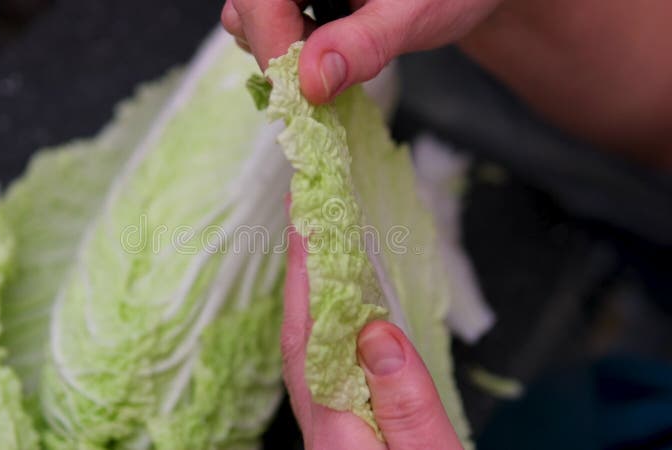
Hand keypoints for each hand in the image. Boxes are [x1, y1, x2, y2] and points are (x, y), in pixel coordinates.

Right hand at [221, 0, 501, 103]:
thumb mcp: (414, 14)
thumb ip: (364, 44)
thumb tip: (312, 82)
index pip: (260, 2)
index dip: (275, 48)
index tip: (306, 95)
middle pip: (248, 12)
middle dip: (280, 53)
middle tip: (331, 76)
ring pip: (255, 23)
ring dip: (289, 55)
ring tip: (343, 56)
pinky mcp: (299, 0)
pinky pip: (273, 28)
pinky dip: (297, 53)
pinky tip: (335, 54)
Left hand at [283, 224, 462, 448]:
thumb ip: (405, 404)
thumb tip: (379, 335)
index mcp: (335, 430)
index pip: (312, 334)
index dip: (306, 273)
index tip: (305, 222)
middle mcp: (320, 431)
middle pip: (301, 337)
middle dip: (301, 274)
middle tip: (303, 219)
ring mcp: (327, 436)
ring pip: (309, 354)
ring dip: (311, 299)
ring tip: (317, 254)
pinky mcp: (342, 440)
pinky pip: (326, 370)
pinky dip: (328, 330)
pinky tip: (340, 320)